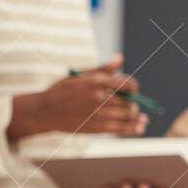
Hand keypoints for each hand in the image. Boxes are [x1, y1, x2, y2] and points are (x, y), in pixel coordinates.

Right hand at [8, 55, 146, 140]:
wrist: (44, 111)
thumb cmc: (63, 90)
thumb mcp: (80, 75)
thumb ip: (103, 69)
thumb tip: (120, 58)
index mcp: (95, 82)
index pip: (126, 84)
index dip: (134, 87)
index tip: (134, 89)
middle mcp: (97, 97)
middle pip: (128, 101)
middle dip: (135, 103)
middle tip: (136, 105)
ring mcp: (96, 114)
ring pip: (126, 116)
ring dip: (138, 118)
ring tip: (143, 119)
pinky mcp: (94, 127)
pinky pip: (119, 129)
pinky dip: (132, 128)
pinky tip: (140, 127)